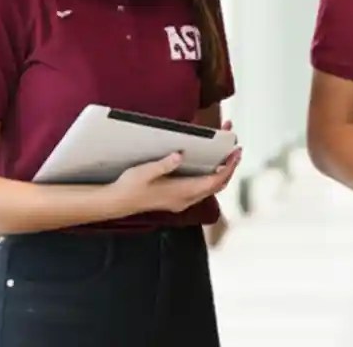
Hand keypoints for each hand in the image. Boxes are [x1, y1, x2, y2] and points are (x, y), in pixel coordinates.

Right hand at [108, 121, 242, 215]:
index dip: (229, 167)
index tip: (236, 152)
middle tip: (236, 148)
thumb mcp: (144, 172)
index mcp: (182, 192)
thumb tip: (179, 155)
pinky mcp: (178, 199)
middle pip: (217, 184)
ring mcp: (183, 201)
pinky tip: (210, 165)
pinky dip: (211, 176)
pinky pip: (202, 188)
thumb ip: (163, 165)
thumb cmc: (129, 187)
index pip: (215, 181)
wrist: (116, 203)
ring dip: (221, 171)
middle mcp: (186, 199)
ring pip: (210, 187)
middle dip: (229, 166)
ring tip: (226, 153)